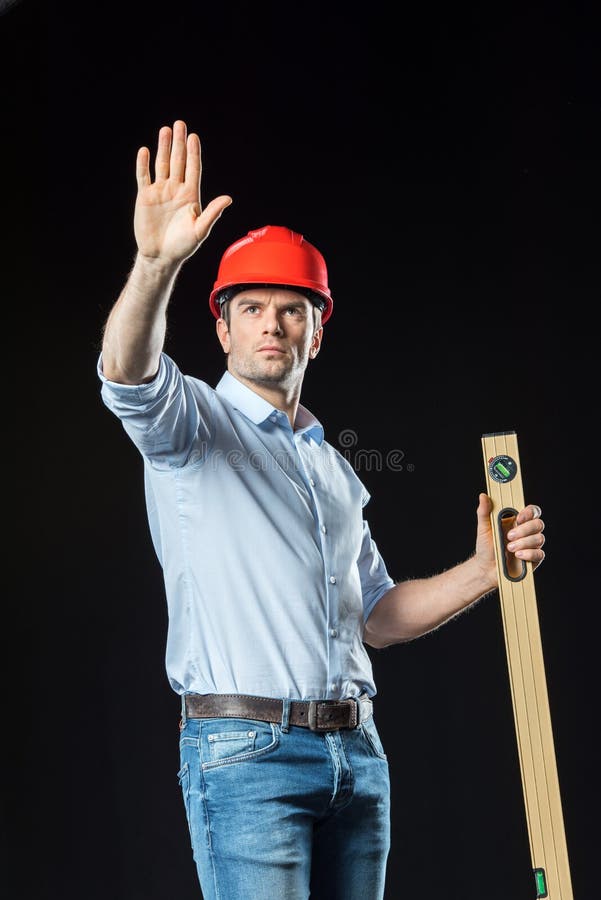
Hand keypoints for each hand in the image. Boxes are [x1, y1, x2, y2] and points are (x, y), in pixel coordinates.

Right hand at [134, 120, 231, 263]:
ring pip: (162, 164)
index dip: (194, 153)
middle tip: (180, 124)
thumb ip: (213, 213)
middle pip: (178, 162)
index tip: (194, 138)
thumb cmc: (183, 246)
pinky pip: (144, 176)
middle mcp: (176, 189)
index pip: (193, 169)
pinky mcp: (145, 197)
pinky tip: (145, 151)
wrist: (160, 256)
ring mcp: (160, 191)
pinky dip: (143, 164)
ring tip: (165, 130)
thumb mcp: (200, 230)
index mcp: (190, 195)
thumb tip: (228, 199)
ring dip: (163, 148)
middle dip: (179, 143)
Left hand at [474, 493, 545, 586]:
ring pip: (539, 538)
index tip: (519, 518)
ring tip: (509, 548)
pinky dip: (529, 554)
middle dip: (524, 530)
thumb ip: (484, 512)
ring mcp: (531, 545)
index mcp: (517, 521)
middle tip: (509, 536)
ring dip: (523, 543)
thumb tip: (483, 496)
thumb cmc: (486, 547)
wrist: (486, 568)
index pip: (532, 511)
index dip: (529, 512)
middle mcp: (527, 532)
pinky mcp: (534, 558)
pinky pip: (539, 553)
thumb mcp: (483, 528)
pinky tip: (518, 555)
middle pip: (538, 524)